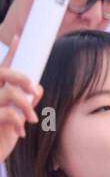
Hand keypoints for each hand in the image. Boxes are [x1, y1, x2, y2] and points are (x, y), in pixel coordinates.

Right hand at [0, 38, 41, 163]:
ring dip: (26, 107)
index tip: (19, 39)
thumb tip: (38, 88)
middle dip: (22, 78)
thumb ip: (25, 102)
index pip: (2, 67)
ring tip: (31, 120)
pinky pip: (8, 114)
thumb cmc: (0, 137)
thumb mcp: (16, 119)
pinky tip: (20, 132)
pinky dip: (19, 122)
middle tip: (35, 90)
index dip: (11, 53)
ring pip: (10, 94)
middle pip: (2, 72)